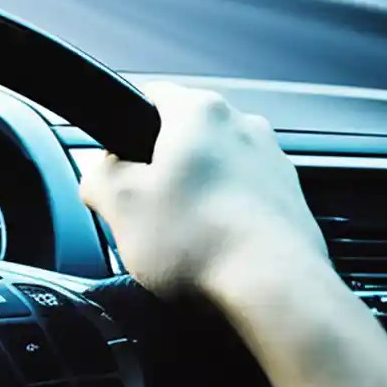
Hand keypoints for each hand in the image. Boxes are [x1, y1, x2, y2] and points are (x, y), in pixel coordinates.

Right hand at [80, 82, 327, 297]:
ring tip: (183, 238)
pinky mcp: (289, 198)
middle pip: (183, 137)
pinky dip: (226, 217)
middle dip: (161, 170)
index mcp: (198, 112)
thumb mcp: (119, 206)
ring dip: (196, 195)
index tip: (117, 165)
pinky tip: (215, 249)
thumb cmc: (202, 243)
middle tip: (144, 212)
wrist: (275, 289)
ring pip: (215, 169)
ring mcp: (272, 160)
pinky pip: (244, 198)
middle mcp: (242, 124)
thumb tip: (99, 175)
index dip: (123, 131)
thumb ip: (97, 177)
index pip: (149, 96)